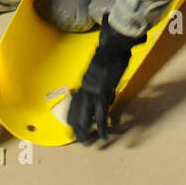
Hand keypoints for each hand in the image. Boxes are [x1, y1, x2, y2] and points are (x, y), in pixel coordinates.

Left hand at [68, 16, 144, 144]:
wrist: (114, 42)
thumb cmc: (109, 50)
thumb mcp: (100, 65)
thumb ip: (99, 77)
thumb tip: (104, 90)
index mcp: (86, 80)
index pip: (76, 101)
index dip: (73, 114)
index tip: (71, 124)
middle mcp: (87, 86)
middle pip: (78, 110)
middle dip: (77, 126)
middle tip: (77, 138)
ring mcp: (95, 89)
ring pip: (88, 114)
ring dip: (87, 129)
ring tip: (87, 141)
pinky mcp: (106, 91)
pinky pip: (102, 112)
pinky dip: (103, 125)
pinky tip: (104, 134)